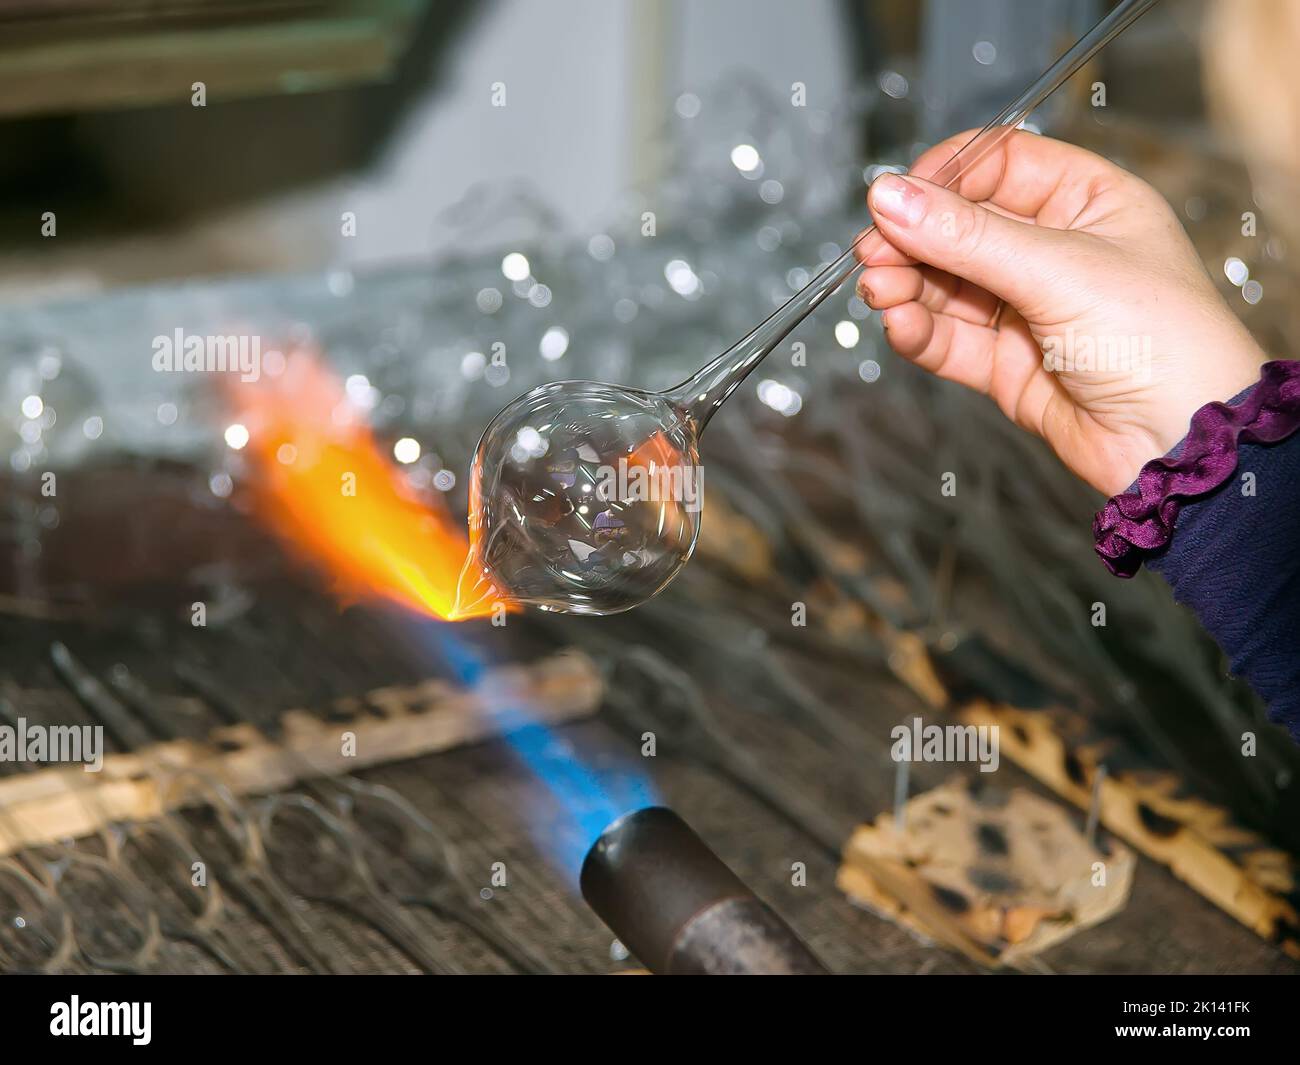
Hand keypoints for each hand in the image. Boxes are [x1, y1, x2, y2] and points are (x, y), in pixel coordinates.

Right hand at [856, 129, 1267, 495]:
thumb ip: (966, 237)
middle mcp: (1055, 251)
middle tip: (872, 251)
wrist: (1179, 443)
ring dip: (906, 286)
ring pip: (946, 285)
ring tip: (878, 291)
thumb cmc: (1159, 340)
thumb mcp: (1058, 270)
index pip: (998, 164)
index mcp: (1088, 202)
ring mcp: (1028, 310)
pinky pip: (949, 339)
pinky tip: (899, 324)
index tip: (898, 196)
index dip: (944, 176)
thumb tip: (890, 197)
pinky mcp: (1006, 365)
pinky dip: (919, 332)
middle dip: (912, 238)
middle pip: (961, 227)